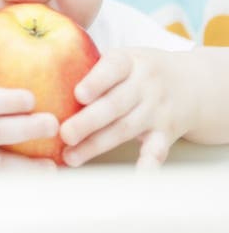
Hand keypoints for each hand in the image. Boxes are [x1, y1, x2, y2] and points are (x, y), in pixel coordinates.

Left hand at [59, 47, 198, 168]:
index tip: (78, 94)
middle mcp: (145, 85)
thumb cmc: (138, 71)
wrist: (192, 83)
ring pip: (126, 128)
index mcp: (129, 61)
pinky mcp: (166, 132)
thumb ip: (91, 66)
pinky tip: (139, 174)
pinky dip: (149, 162)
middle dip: (88, 121)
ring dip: (97, 145)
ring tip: (71, 157)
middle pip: (115, 104)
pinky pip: (158, 148)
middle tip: (63, 134)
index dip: (96, 81)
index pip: (113, 67)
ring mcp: (156, 109)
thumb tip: (40, 78)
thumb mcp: (122, 58)